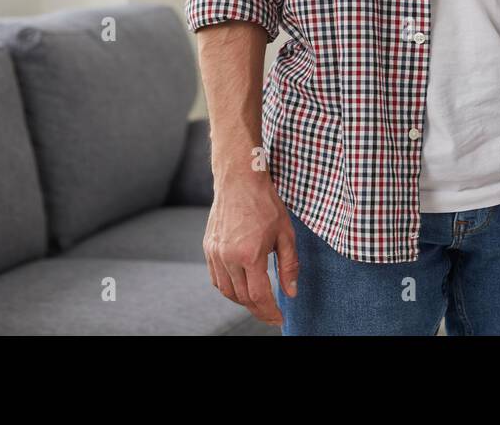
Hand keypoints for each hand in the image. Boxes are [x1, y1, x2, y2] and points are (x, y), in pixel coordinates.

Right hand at [203, 171, 298, 327]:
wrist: (239, 180)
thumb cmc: (265, 204)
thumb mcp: (286, 234)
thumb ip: (289, 266)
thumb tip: (291, 293)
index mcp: (250, 254)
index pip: (259, 296)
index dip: (270, 312)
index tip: (279, 319)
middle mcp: (229, 257)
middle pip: (242, 298)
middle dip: (258, 310)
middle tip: (271, 314)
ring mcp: (215, 253)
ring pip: (226, 291)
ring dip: (242, 301)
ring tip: (258, 301)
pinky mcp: (208, 247)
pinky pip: (216, 278)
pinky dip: (228, 288)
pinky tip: (240, 286)